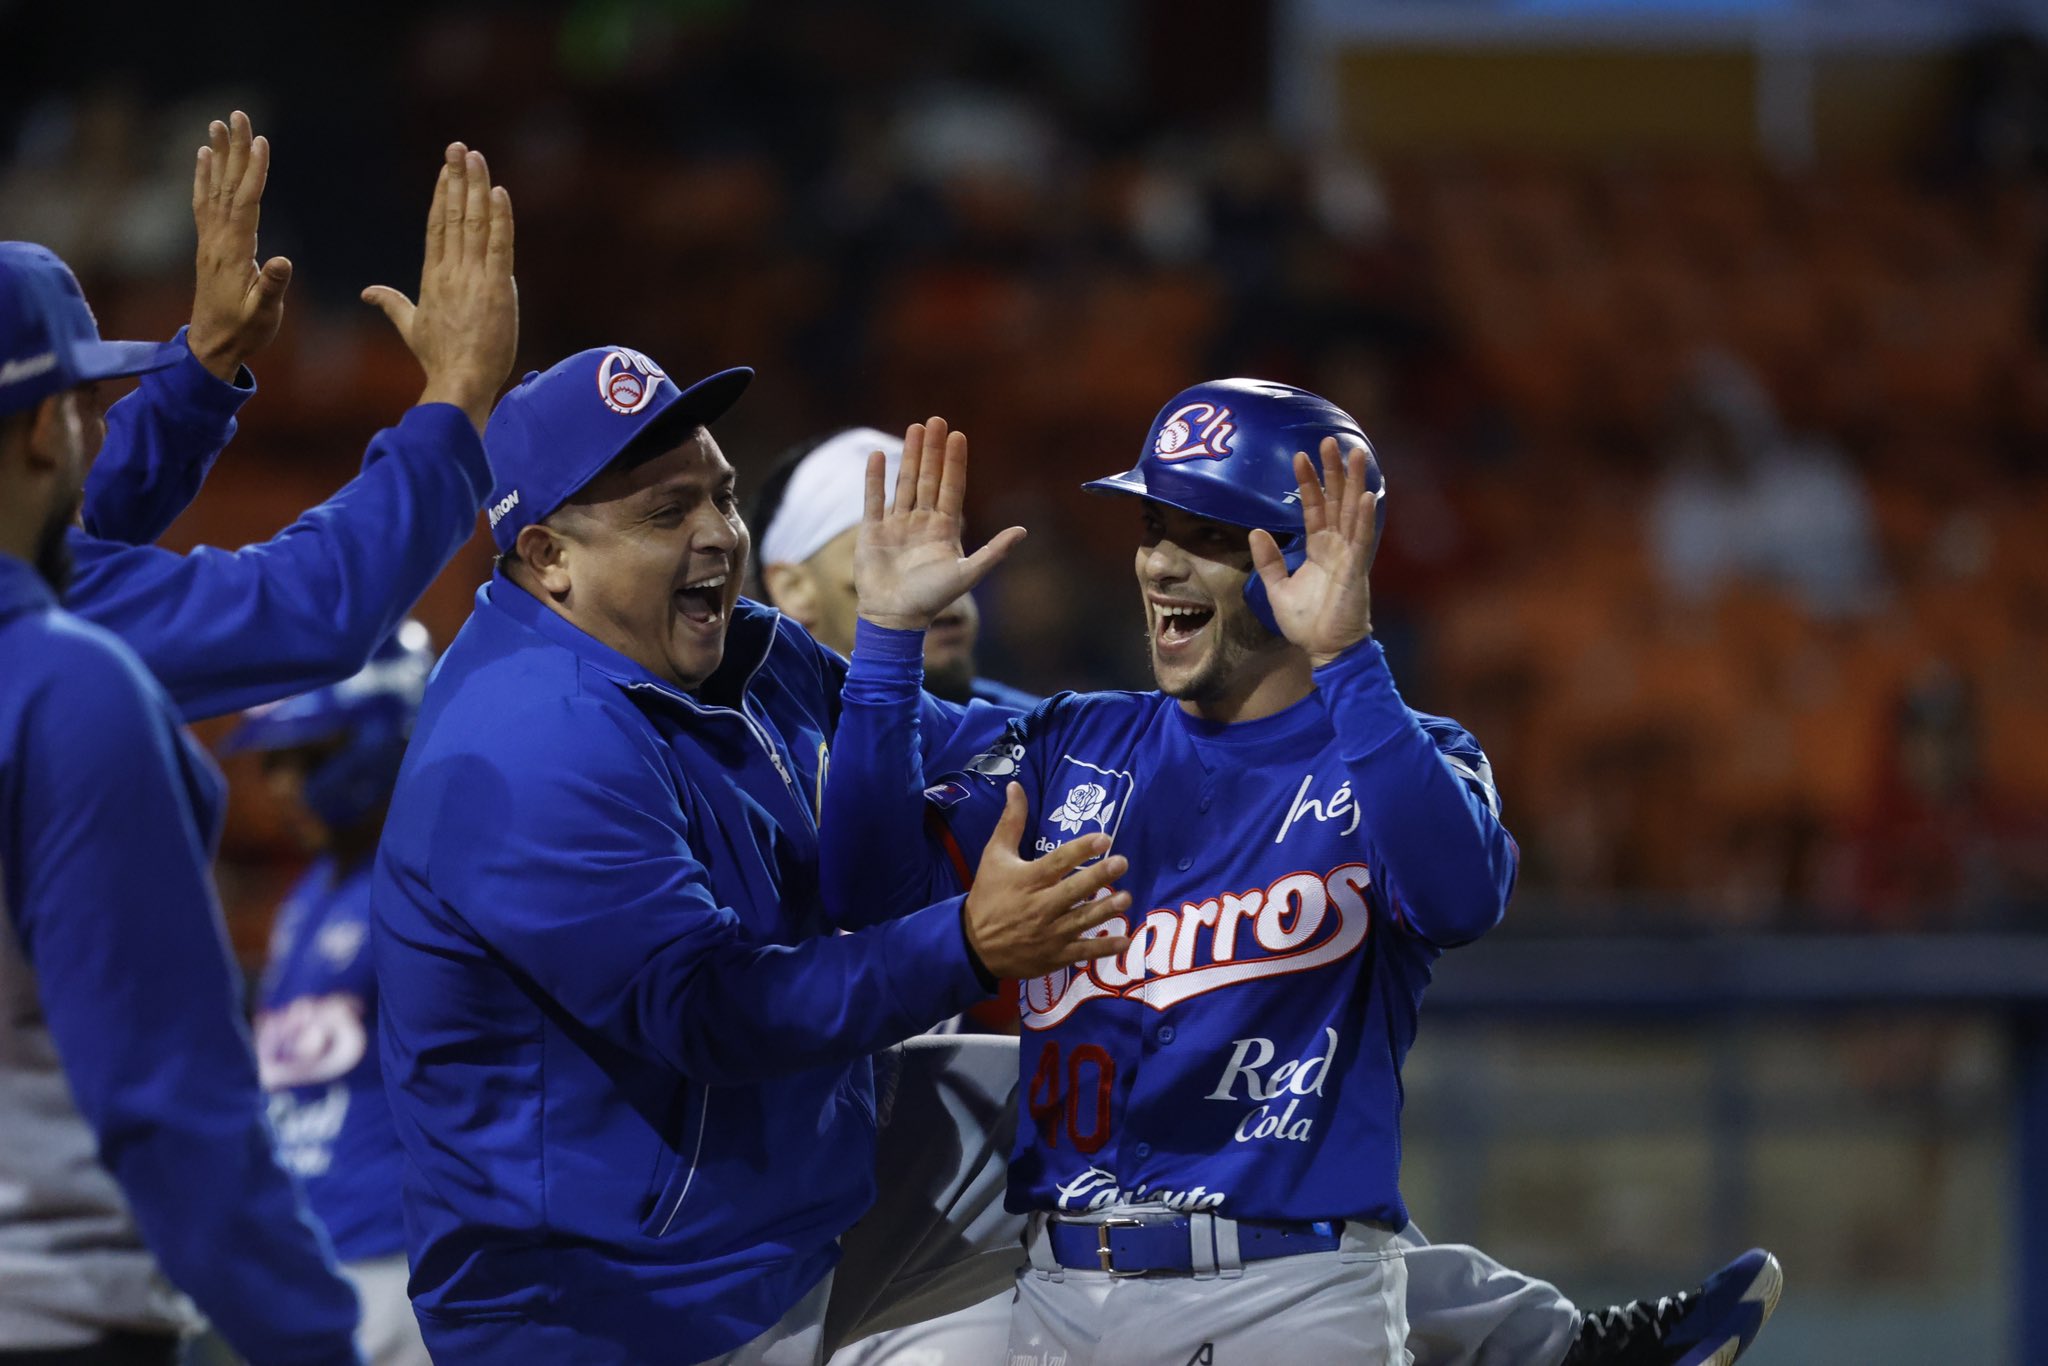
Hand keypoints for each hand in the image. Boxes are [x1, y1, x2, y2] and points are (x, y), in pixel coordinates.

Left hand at [187, 111, 291, 381]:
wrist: (210, 346)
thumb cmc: (244, 331)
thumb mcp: (265, 314)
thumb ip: (273, 287)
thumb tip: (283, 262)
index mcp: (234, 251)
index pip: (246, 202)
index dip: (254, 171)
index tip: (261, 141)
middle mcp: (217, 239)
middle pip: (227, 185)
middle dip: (234, 149)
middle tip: (237, 115)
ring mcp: (210, 240)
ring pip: (215, 189)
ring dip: (218, 155)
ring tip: (217, 125)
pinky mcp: (209, 245)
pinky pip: (204, 202)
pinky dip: (204, 176)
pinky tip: (205, 158)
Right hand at [362, 143, 517, 432]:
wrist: (458, 380)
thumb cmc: (438, 359)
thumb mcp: (411, 326)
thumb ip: (391, 304)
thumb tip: (367, 293)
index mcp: (432, 276)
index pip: (437, 226)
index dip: (442, 194)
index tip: (446, 168)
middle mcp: (450, 270)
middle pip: (452, 215)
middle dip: (456, 178)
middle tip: (459, 147)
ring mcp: (472, 277)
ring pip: (474, 223)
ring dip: (476, 187)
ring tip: (476, 157)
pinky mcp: (496, 288)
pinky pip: (498, 246)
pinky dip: (499, 219)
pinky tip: (499, 192)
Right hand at [854, 417, 1024, 631]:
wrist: (895, 617)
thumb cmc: (932, 599)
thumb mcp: (967, 574)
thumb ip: (994, 552)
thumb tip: (1023, 531)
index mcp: (945, 529)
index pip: (952, 487)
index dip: (955, 461)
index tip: (958, 435)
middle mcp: (922, 522)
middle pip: (929, 478)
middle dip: (933, 450)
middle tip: (936, 420)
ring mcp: (897, 524)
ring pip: (905, 482)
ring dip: (909, 455)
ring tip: (914, 428)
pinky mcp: (873, 531)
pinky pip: (874, 498)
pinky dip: (876, 477)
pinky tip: (879, 455)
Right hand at [963, 784, 1133, 979]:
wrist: (973, 945)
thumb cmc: (989, 895)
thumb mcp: (994, 855)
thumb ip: (1011, 821)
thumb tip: (1016, 785)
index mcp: (1028, 880)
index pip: (1057, 862)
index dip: (1081, 850)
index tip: (1104, 839)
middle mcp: (1040, 906)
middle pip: (1073, 890)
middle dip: (1099, 877)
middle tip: (1122, 863)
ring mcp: (1049, 933)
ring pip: (1081, 920)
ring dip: (1105, 910)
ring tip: (1126, 897)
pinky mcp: (1054, 955)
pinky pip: (1082, 951)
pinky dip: (1103, 948)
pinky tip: (1124, 940)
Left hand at [1249, 437, 1381, 667]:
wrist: (1324, 648)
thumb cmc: (1307, 622)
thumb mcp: (1277, 588)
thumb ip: (1268, 560)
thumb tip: (1255, 531)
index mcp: (1320, 547)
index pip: (1314, 507)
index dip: (1308, 482)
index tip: (1300, 456)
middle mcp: (1337, 546)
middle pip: (1336, 499)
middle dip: (1333, 470)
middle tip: (1330, 440)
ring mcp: (1349, 555)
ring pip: (1351, 511)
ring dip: (1353, 482)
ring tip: (1355, 453)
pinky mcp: (1356, 569)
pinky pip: (1361, 539)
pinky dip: (1363, 517)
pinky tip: (1365, 495)